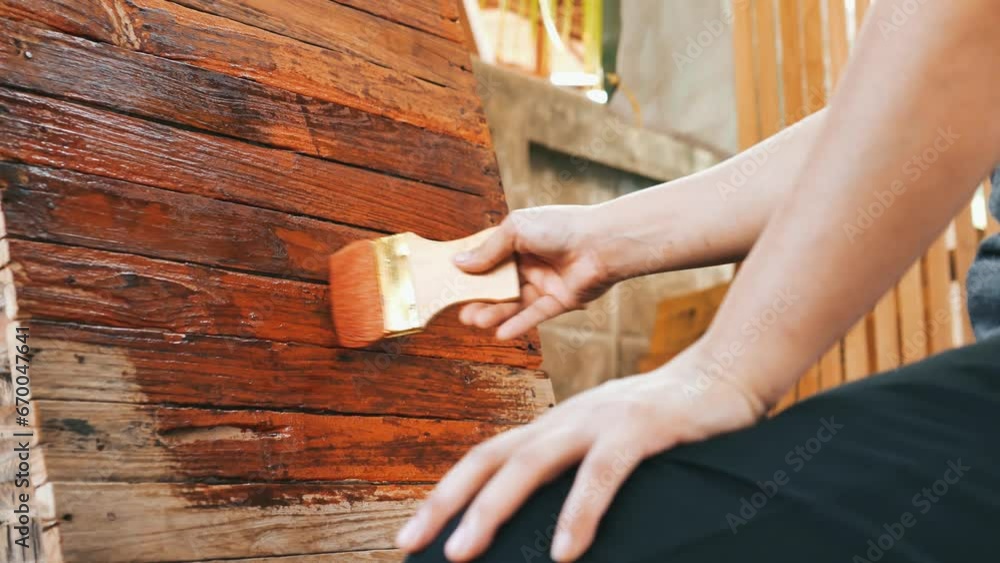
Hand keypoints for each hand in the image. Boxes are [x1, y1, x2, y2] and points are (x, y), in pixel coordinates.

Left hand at [394, 344, 766, 560]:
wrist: (725, 374)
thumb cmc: (664, 420)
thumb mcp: (607, 445)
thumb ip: (574, 472)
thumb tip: (543, 525)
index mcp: (554, 426)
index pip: (486, 457)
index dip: (446, 493)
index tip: (413, 533)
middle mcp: (566, 419)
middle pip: (492, 457)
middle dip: (446, 502)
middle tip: (411, 544)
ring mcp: (600, 419)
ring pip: (532, 462)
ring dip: (492, 508)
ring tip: (463, 552)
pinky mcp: (640, 428)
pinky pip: (601, 473)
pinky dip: (578, 512)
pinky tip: (563, 552)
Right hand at [453, 205, 613, 339]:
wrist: (602, 243)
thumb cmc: (561, 227)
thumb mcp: (516, 231)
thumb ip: (489, 250)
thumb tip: (459, 263)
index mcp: (518, 241)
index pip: (487, 258)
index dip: (469, 271)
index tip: (448, 283)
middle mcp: (530, 263)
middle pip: (498, 285)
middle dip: (478, 298)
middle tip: (460, 311)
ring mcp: (544, 283)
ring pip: (513, 302)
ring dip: (494, 313)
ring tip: (474, 320)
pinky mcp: (559, 301)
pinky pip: (535, 315)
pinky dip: (518, 324)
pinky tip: (500, 333)